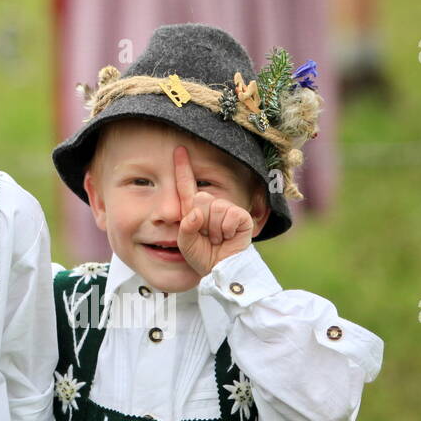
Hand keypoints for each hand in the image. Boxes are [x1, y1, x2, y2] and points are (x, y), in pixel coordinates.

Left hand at [174, 146, 254, 276]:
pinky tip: (228, 238)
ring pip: (214, 207)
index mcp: (194, 210)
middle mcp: (211, 205)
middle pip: (199, 198)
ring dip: (213, 229)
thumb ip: (185, 227)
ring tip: (217, 239)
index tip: (179, 150)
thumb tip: (195, 213)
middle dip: (199, 221)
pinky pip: (229, 215)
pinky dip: (225, 230)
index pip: (186, 186)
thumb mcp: (185, 242)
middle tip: (206, 237)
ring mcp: (227, 210)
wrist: (221, 271)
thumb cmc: (203, 256)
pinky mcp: (241, 216)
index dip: (183, 168)